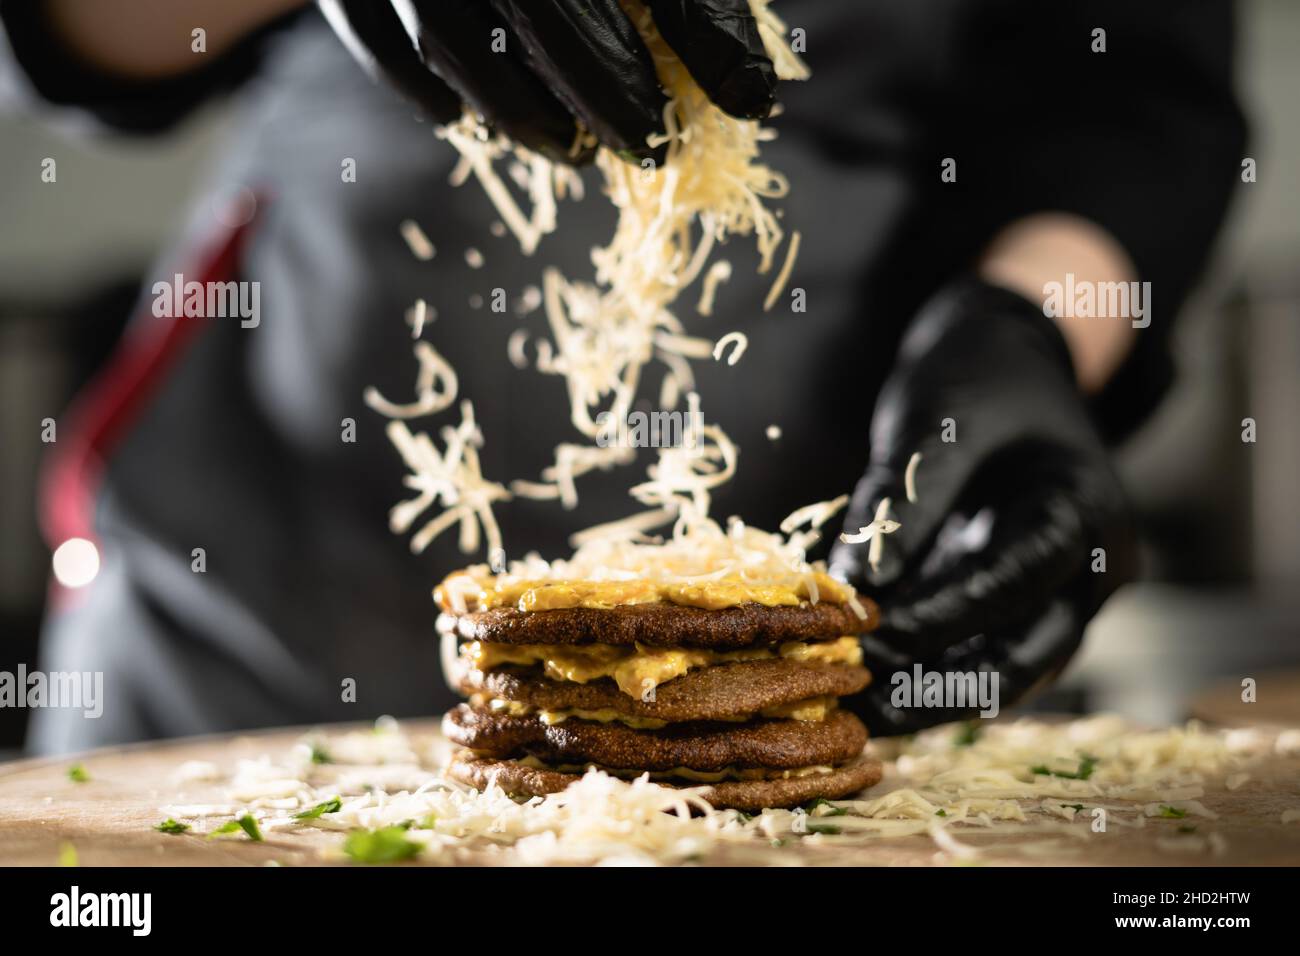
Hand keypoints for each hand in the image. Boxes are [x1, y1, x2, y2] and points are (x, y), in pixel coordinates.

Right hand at [319, 0, 776, 163]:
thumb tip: (741, 80)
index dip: (707, 27)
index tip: (749, 96)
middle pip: (544, 13)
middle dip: (609, 94)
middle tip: (651, 148)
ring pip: (456, 41)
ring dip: (522, 113)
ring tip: (572, 151)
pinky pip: (374, 36)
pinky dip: (424, 91)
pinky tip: (469, 124)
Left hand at [829, 278, 1135, 735]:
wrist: (1005, 365)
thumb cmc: (974, 381)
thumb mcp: (936, 420)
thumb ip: (903, 499)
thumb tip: (854, 582)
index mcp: (1083, 508)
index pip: (1018, 577)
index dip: (944, 612)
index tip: (872, 629)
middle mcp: (1092, 566)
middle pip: (1027, 652)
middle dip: (941, 684)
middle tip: (861, 697)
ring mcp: (1063, 595)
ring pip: (1006, 672)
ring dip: (933, 696)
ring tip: (858, 709)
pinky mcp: (1023, 607)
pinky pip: (984, 656)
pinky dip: (932, 674)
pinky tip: (872, 687)